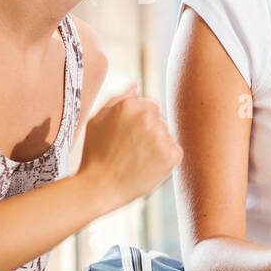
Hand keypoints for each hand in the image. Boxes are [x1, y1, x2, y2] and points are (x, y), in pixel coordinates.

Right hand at [77, 83, 181, 208]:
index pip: (150, 106)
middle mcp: (147, 117)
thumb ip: (118, 98)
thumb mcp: (98, 120)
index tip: (126, 137)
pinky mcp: (173, 154)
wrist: (100, 187)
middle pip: (159, 120)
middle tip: (129, 150)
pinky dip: (165, 159)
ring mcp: (161, 136)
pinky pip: (175, 151)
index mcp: (129, 105)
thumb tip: (137, 83)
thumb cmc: (96, 153)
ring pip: (166, 135)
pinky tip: (147, 167)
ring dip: (157, 145)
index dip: (138, 123)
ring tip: (136, 160)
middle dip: (148, 132)